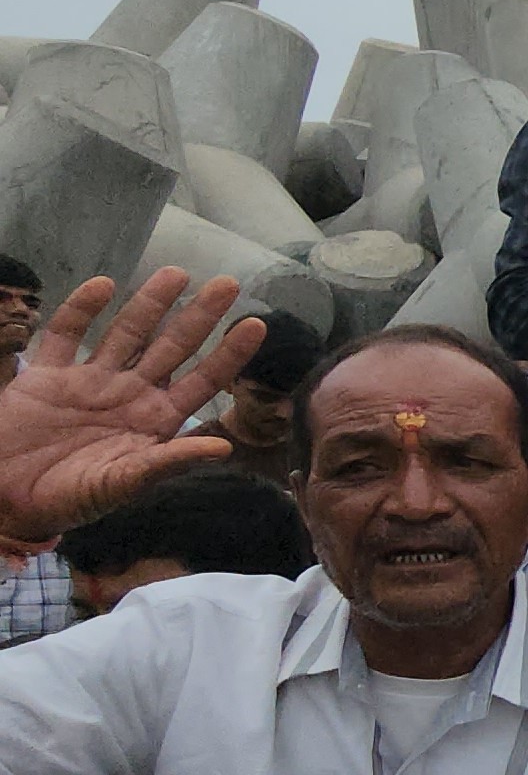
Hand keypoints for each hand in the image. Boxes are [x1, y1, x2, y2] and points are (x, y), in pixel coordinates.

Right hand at [0, 270, 268, 541]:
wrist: (9, 501)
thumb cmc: (72, 500)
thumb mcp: (124, 483)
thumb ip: (169, 461)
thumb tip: (223, 448)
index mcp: (155, 420)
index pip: (202, 381)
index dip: (228, 354)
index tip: (256, 324)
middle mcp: (129, 394)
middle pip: (171, 348)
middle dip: (198, 316)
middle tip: (228, 283)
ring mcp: (90, 381)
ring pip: (125, 333)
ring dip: (149, 303)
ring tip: (176, 273)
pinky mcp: (48, 375)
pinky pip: (65, 333)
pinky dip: (81, 309)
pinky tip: (103, 285)